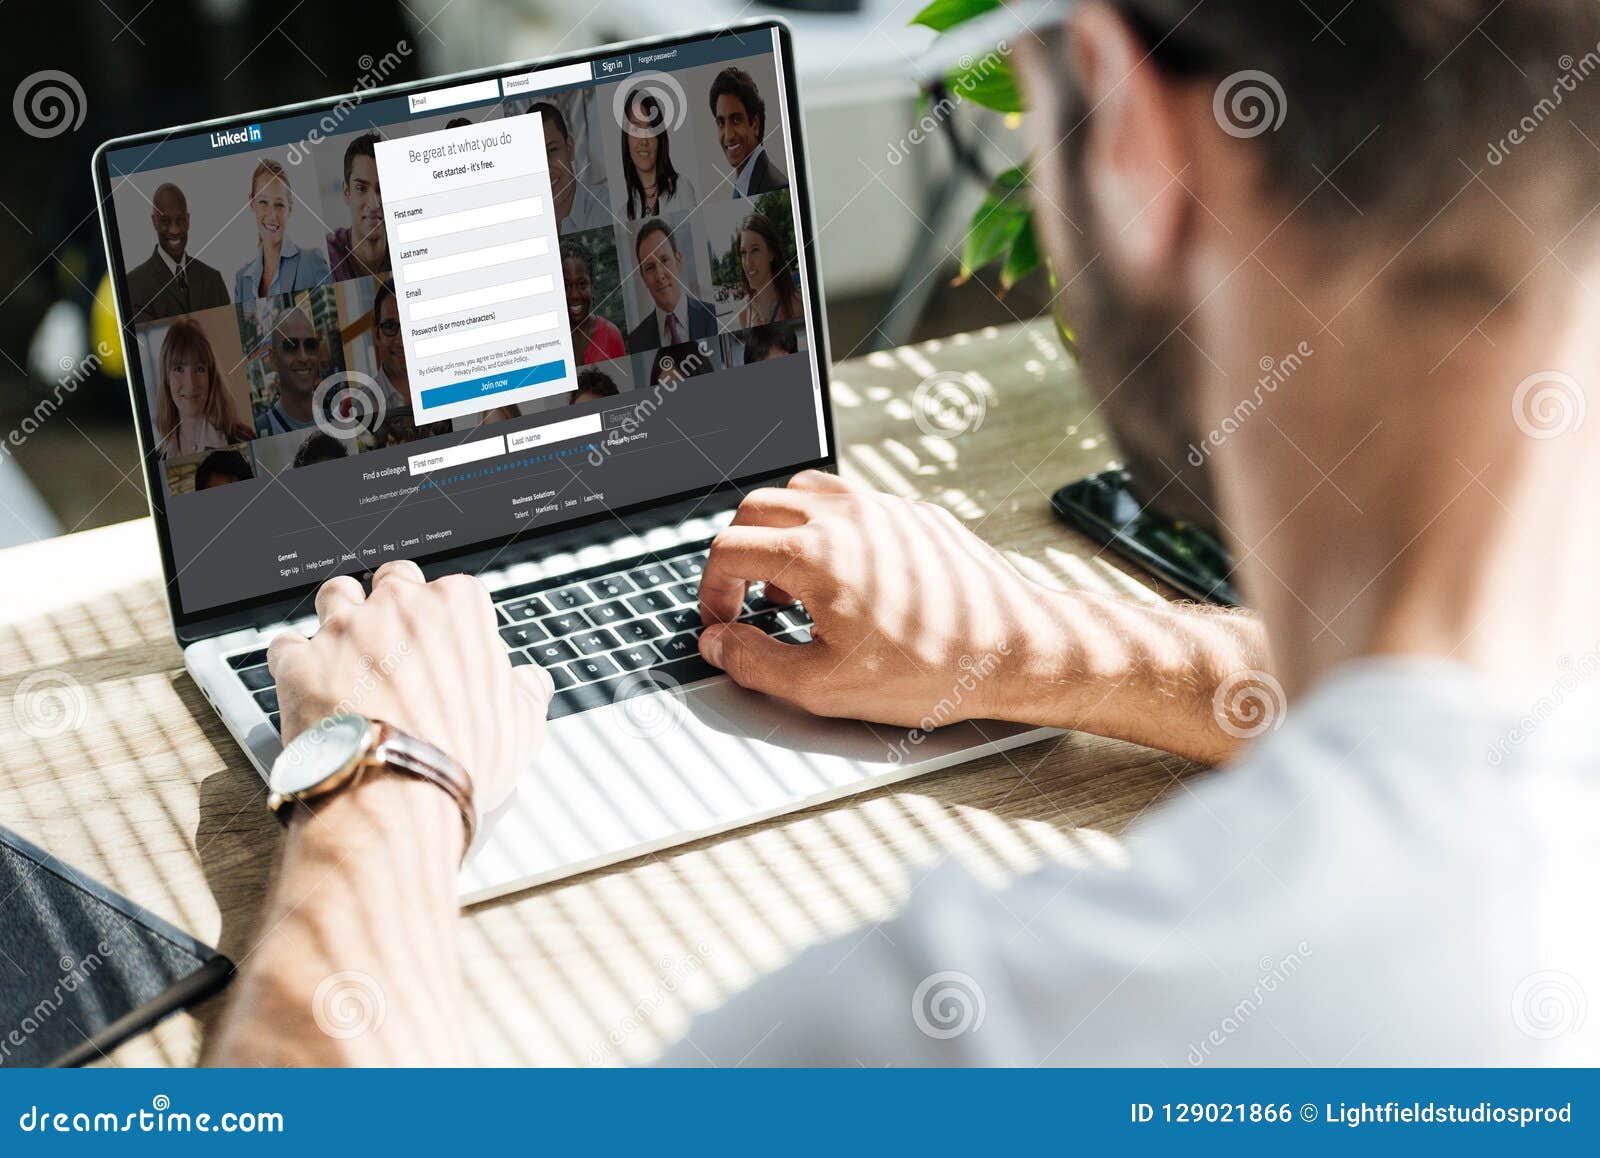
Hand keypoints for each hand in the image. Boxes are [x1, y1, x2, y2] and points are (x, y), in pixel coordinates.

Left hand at [266, 560, 552, 815]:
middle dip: (392, 604)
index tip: (445, 647)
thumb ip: (525, 692)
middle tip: (397, 643)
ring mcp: (344, 629)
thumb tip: (529, 682)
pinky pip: (287, 644)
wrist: (395, 797)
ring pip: (336, 595)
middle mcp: (399, 605)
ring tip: (347, 653)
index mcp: (458, 609)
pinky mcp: (299, 660)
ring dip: (340, 617)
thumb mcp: (521, 728)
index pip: (454, 592)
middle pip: (393, 580)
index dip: (448, 622)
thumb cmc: (463, 762)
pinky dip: (295, 660)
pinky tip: (306, 682)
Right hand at [697, 472, 1268, 763]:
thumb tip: (720, 644)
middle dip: (737, 556)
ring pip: (802, 492)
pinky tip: (842, 578)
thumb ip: (757, 664)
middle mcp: (846, 517)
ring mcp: (882, 509)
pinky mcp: (913, 515)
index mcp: (816, 554)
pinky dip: (824, 528)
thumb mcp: (825, 688)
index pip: (728, 548)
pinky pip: (850, 502)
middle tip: (744, 602)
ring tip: (790, 587)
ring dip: (779, 533)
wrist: (1014, 651)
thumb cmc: (934, 670)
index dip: (709, 590)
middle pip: (756, 509)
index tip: (720, 621)